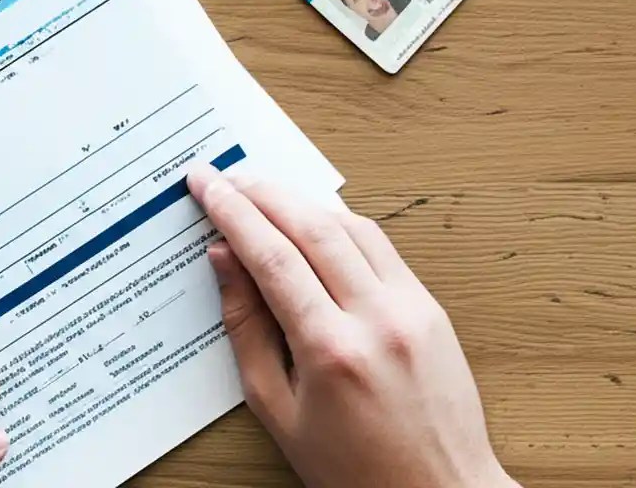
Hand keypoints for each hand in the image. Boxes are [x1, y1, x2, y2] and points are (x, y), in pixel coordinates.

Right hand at [187, 166, 517, 487]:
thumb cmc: (353, 468)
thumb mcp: (277, 409)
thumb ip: (246, 329)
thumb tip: (224, 260)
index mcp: (331, 350)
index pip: (271, 256)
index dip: (232, 212)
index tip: (206, 185)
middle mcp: (377, 318)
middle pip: (311, 226)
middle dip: (261, 192)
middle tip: (226, 176)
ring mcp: (411, 308)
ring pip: (351, 224)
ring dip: (302, 200)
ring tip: (262, 190)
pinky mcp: (430, 307)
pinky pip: (381, 245)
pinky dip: (341, 222)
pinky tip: (314, 218)